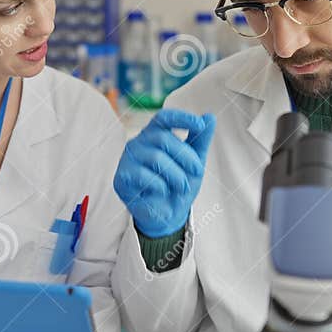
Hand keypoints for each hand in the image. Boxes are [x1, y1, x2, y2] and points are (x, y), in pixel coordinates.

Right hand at [113, 109, 216, 237]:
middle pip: (163, 139)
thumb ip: (200, 139)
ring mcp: (128, 159)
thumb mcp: (194, 162)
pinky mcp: (122, 177)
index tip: (199, 125)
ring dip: (176, 175)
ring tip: (182, 187)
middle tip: (197, 172)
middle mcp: (138, 142)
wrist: (168, 214)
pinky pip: (144, 176)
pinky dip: (160, 187)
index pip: (164, 118)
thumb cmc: (178, 184)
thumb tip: (210, 117)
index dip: (181, 118)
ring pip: (156, 158)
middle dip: (186, 157)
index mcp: (154, 134)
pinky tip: (162, 192)